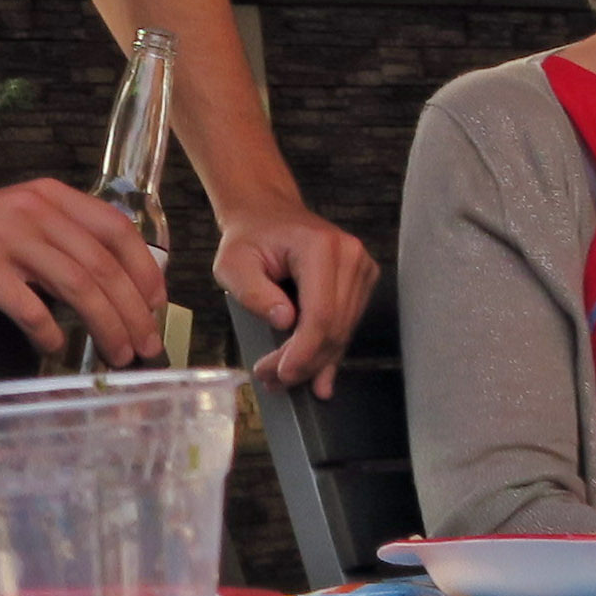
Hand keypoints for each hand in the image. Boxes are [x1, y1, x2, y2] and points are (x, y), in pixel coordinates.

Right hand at [0, 179, 166, 367]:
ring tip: (117, 354)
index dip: (145, 270)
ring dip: (105, 326)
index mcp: (52, 197)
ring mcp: (8, 238)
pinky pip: (29, 306)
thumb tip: (117, 289)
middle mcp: (35, 211)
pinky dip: (49, 330)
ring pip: (77, 286)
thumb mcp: (23, 221)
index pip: (116, 229)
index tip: (157, 306)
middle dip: (132, 311)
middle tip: (145, 346)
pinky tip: (56, 347)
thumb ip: (64, 241)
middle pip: (102, 265)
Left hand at [214, 204, 376, 394]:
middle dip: (305, 362)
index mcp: (320, 246)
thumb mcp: (233, 265)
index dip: (303, 351)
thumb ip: (254, 293)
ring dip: (315, 361)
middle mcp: (350, 254)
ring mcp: (361, 266)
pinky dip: (327, 349)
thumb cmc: (248, 238)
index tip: (281, 373)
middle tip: (273, 381)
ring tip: (282, 377)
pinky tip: (313, 372)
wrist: (267, 214)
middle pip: (335, 327)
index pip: (320, 313)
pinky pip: (347, 324)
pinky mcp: (362, 279)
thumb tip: (285, 322)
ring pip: (344, 331)